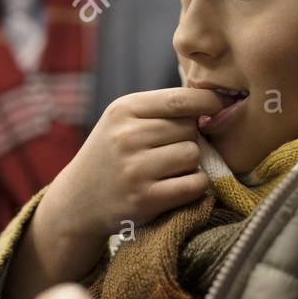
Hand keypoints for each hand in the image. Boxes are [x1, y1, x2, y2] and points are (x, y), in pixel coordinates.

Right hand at [41, 87, 223, 239]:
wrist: (78, 200)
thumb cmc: (111, 153)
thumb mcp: (123, 120)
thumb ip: (162, 108)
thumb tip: (215, 101)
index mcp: (124, 110)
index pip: (180, 99)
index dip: (208, 101)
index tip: (219, 105)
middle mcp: (127, 136)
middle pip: (190, 128)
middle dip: (189, 137)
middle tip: (170, 149)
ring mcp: (136, 169)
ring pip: (193, 155)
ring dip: (190, 163)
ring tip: (169, 168)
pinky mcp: (146, 200)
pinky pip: (195, 184)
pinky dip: (195, 184)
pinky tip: (177, 184)